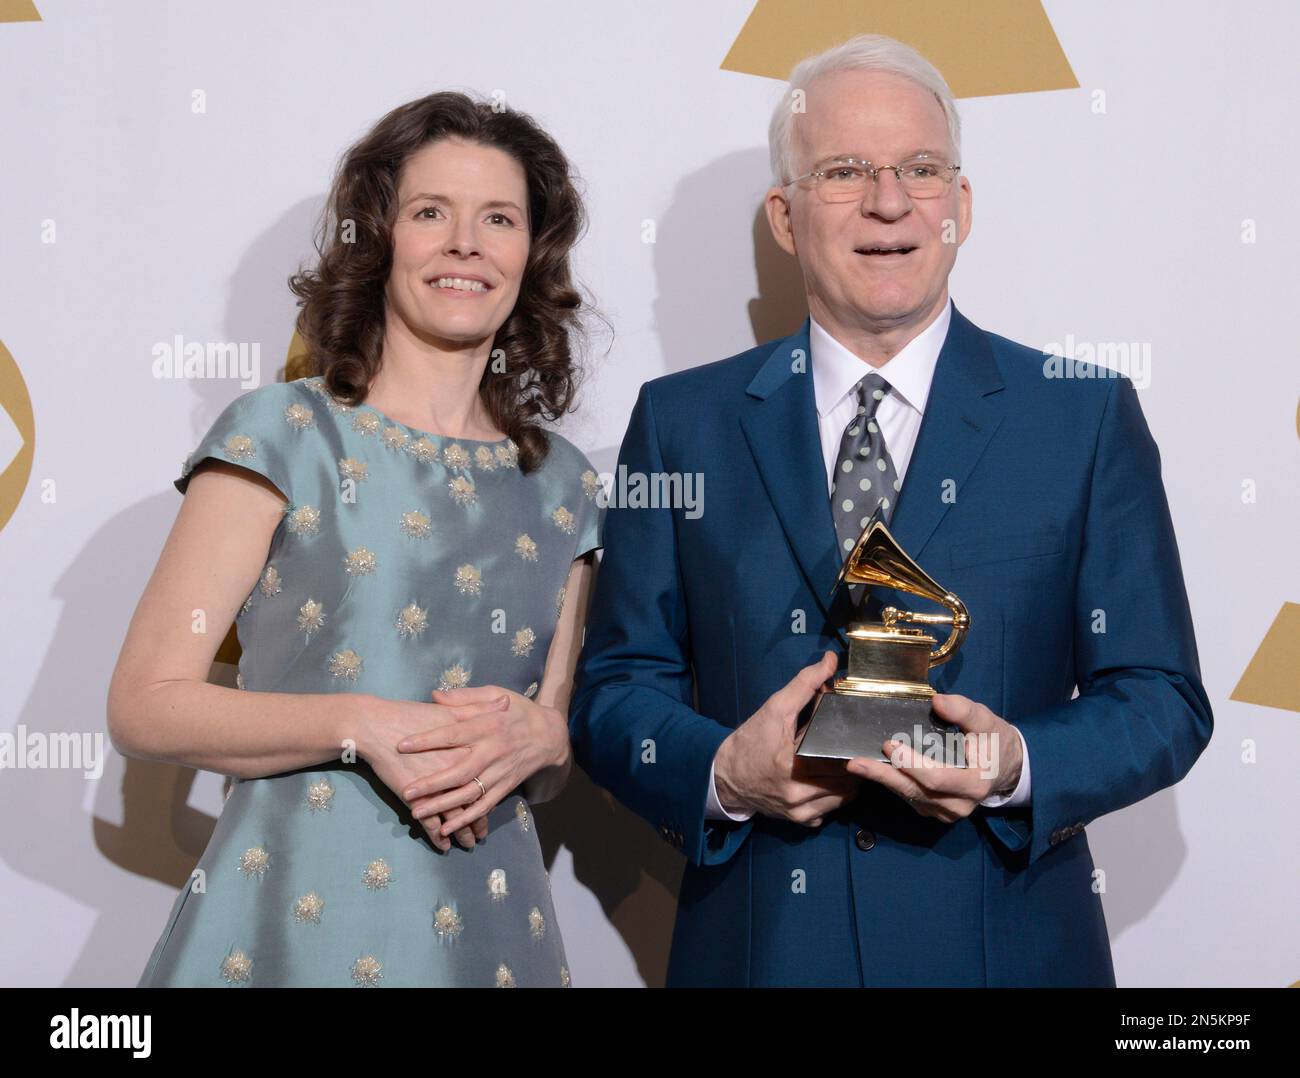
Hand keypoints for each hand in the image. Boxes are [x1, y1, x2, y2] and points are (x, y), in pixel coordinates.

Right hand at [355, 694, 503, 851]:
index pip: (487, 773)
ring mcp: (436, 787)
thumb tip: (506, 702)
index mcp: (467, 749)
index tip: (499, 798)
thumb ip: (480, 707)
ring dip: (462, 832)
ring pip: (456, 816)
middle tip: (482, 835)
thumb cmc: (411, 715)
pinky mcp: (416, 799)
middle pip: (474, 800)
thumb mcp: (451, 708)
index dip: (495, 789)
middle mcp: (456, 771)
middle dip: (479, 821)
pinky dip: (438, 837)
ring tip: (468, 844)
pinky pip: (431, 824)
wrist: (376, 725)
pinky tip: (443, 846)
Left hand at [395, 685, 569, 836]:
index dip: (427, 740)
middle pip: (459, 771)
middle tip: (406, 792)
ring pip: (469, 793)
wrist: (550, 735)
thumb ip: (464, 697)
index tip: (401, 745)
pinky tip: (446, 829)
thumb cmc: (517, 711)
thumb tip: (433, 696)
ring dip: (443, 806)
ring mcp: (500, 772)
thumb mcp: (494, 694)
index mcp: (488, 725)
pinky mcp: (505, 787)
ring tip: (417, 812)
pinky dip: (466, 819)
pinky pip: (485, 807)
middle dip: (432, 784)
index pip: (453, 733)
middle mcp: (493, 751)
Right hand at [713, 651, 859, 826]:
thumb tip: (830, 661)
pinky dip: (833, 796)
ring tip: (839, 762)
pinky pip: (829, 810)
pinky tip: (825, 781)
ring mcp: (799, 811)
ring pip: (844, 797)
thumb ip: (804, 684)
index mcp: (791, 765)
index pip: (840, 757)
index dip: (849, 744)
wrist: (724, 775)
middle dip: (851, 761)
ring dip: (846, 780)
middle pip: (847, 779)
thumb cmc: (750, 741)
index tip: (850, 735)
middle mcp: (796, 793)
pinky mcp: (799, 821)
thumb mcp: (774, 708)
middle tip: (847, 746)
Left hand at [844, 693, 1023, 822]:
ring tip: (856, 764)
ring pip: (909, 796)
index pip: (936, 778)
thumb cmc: (994, 740)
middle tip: (855, 762)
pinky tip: (873, 769)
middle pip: (915, 791)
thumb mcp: (985, 721)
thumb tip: (938, 701)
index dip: (910, 764)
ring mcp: (946, 812)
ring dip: (882, 780)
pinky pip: (909, 798)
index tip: (889, 744)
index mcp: (974, 784)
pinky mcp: (934, 811)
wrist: (1005, 767)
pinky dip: (891, 783)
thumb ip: (963, 711)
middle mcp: (959, 804)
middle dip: (884, 775)